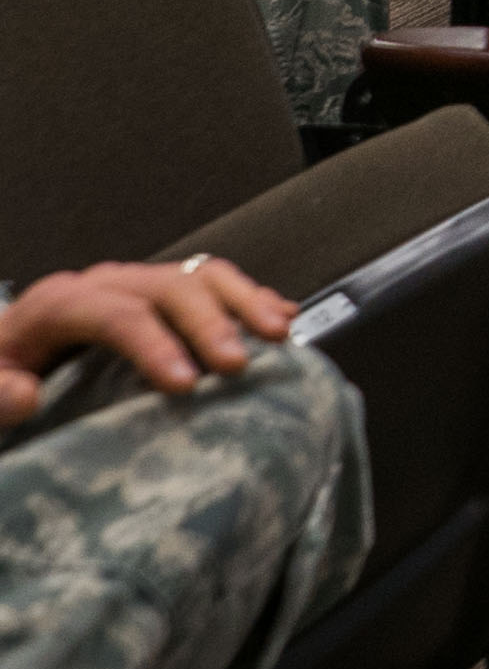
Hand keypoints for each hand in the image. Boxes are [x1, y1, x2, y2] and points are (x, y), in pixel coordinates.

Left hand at [0, 258, 295, 417]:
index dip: (154, 345)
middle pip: (169, 287)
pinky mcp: (161, 299)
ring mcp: (138, 286)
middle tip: (239, 365)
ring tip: (278, 333)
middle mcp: (105, 283)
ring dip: (245, 301)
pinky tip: (281, 318)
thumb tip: (26, 393)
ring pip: (201, 276)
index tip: (185, 387)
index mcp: (58, 303)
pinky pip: (214, 284)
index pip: (115, 314)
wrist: (4, 363)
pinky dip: (252, 298)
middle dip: (211, 323)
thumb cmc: (2, 377)